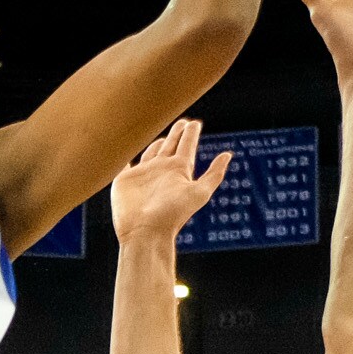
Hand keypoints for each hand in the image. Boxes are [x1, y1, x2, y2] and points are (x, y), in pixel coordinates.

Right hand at [110, 118, 230, 247]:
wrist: (145, 232)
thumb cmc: (172, 214)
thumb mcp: (199, 193)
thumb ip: (213, 174)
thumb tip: (228, 154)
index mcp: (179, 170)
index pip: (187, 147)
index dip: (190, 134)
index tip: (194, 123)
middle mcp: (162, 170)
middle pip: (171, 146)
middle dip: (176, 133)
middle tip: (182, 121)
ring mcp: (143, 174)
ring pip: (151, 153)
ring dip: (156, 143)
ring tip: (160, 134)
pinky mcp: (125, 179)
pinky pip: (124, 162)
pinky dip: (124, 155)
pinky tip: (125, 148)